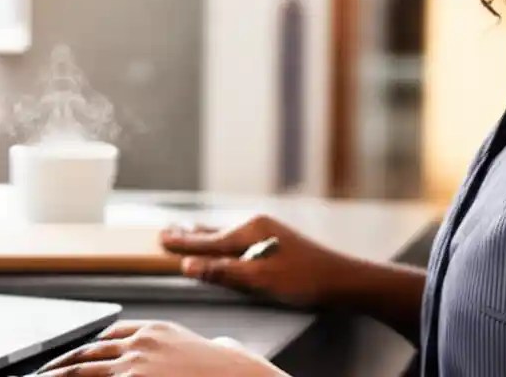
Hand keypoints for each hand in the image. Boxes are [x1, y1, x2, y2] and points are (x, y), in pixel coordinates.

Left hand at [34, 321, 286, 376]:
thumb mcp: (221, 346)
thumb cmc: (239, 369)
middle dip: (62, 365)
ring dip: (58, 376)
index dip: (89, 348)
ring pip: (82, 370)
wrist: (244, 376)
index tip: (74, 356)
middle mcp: (140, 342)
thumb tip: (222, 342)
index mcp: (157, 329)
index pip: (110, 336)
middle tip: (40, 373)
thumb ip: (209, 342)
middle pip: (88, 353)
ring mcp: (134, 365)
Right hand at [161, 214, 353, 307]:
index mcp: (250, 230)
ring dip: (207, 235)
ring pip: (228, 233)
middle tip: (167, 230)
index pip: (207, 240)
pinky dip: (224, 241)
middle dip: (191, 233)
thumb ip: (222, 271)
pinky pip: (240, 238)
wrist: (344, 279)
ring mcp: (268, 232)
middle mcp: (257, 225)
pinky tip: (226, 243)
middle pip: (215, 231)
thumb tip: (188, 265)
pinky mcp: (276, 242)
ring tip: (189, 230)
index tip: (160, 238)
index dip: (183, 242)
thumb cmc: (304, 279)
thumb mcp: (260, 279)